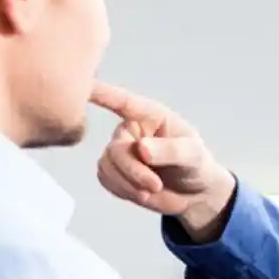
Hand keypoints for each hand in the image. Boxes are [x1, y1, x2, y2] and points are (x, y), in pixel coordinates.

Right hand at [89, 82, 235, 241]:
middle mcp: (131, 130)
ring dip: (127, 183)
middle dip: (133, 171)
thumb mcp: (192, 155)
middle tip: (155, 186)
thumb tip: (141, 148)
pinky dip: (123, 190)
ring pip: (107, 166)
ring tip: (151, 191)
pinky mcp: (116, 173)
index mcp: (150, 116)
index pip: (122, 101)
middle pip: (116, 149)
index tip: (82, 84)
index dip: (101, 93)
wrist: (195, 194)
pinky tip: (142, 194)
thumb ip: (170, 150)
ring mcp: (121, 152)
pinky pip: (106, 179)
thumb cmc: (196, 164)